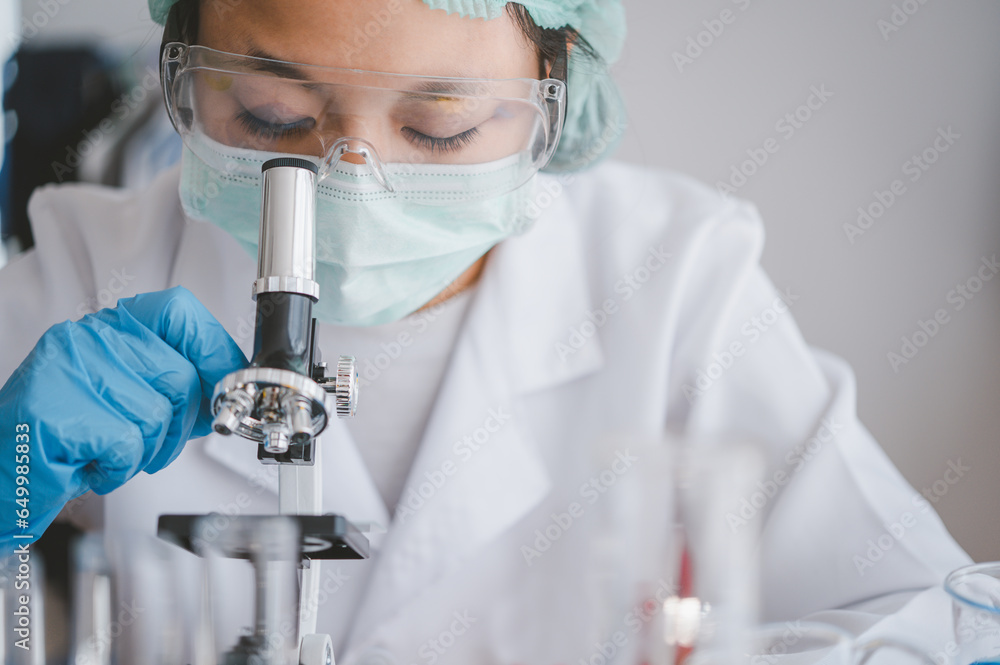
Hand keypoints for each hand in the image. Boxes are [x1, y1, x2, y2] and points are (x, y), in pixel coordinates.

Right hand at [0, 286, 247, 550]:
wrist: (2, 473)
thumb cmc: (66, 437)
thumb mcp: (125, 397)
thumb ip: (173, 385)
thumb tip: (228, 387)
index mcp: (108, 328)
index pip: (179, 312)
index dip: (214, 350)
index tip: (225, 385)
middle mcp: (86, 338)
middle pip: (179, 376)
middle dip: (178, 424)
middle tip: (150, 444)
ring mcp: (68, 370)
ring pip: (156, 414)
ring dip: (145, 451)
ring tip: (110, 453)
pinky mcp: (56, 411)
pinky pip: (127, 443)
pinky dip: (118, 467)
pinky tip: (90, 464)